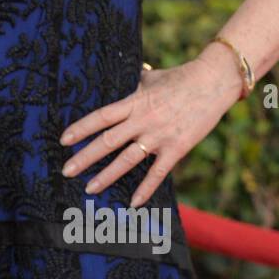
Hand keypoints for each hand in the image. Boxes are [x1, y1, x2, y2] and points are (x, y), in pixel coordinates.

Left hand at [59, 49, 244, 207]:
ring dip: (106, 176)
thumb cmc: (182, 77)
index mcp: (134, 103)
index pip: (100, 117)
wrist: (214, 82)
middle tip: (66, 171)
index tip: (64, 140)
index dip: (81, 129)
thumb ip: (137, 81)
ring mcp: (159, 136)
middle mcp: (142, 121)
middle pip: (107, 141)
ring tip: (90, 188)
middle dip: (84, 157)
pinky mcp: (177, 148)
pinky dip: (145, 189)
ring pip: (126, 160)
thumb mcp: (152, 77)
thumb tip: (130, 74)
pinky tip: (133, 203)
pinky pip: (158, 173)